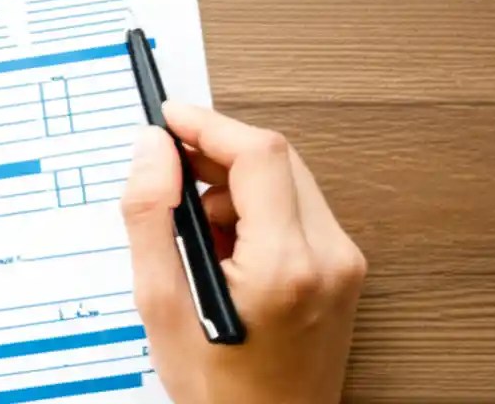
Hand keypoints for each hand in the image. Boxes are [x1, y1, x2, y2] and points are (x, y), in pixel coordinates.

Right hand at [121, 102, 365, 403]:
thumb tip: (152, 151)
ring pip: (287, 180)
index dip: (207, 125)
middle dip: (216, 156)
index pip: (257, 154)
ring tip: (196, 238)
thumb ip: (151, 218)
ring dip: (234, 187)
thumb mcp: (160, 305)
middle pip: (276, 158)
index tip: (169, 119)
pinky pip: (298, 210)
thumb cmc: (219, 392)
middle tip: (169, 174)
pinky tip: (224, 252)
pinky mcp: (344, 271)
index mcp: (285, 264)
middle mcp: (329, 257)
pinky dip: (255, 212)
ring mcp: (344, 265)